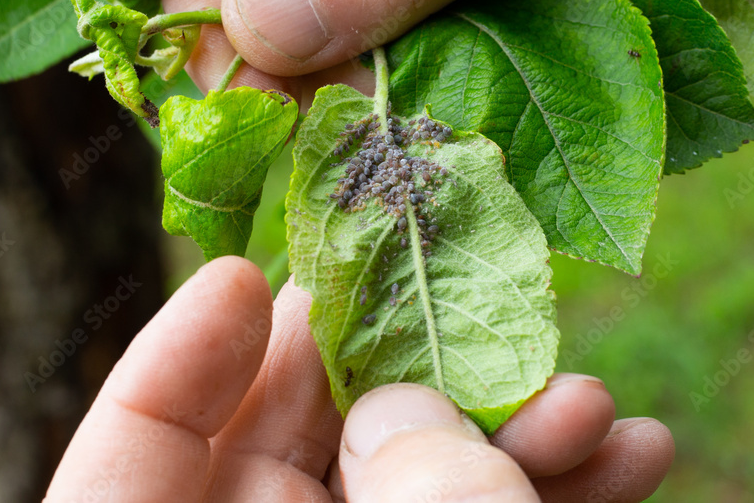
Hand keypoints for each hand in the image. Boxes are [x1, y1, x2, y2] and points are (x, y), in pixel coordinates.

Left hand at [45, 256, 673, 501]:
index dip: (175, 359)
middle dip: (396, 364)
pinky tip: (622, 452)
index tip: (248, 272)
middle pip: (294, 438)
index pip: (131, 455)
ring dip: (506, 426)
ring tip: (584, 394)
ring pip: (404, 475)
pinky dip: (545, 488)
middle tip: (467, 299)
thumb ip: (392, 489)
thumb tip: (400, 401)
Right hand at [148, 0, 753, 101]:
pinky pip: (385, 45)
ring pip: (316, 26)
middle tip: (342, 139)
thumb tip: (258, 30)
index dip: (207, 4)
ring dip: (344, 91)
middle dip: (281, 68)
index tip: (262, 103)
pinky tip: (427, 123)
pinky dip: (398, 92)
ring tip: (394, 139)